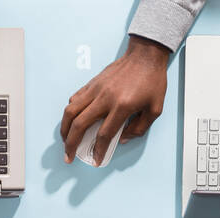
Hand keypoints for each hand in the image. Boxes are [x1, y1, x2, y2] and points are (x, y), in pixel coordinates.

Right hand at [60, 37, 169, 163]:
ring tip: (65, 140)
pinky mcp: (92, 83)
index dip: (98, 150)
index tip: (96, 159)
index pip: (104, 134)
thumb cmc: (152, 81)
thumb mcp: (155, 109)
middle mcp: (105, 98)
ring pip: (71, 111)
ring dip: (64, 128)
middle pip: (80, 125)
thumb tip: (123, 138)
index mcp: (122, 106)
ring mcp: (96, 89)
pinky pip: (75, 99)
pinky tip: (71, 121)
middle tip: (69, 156)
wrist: (145, 55)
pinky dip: (70, 112)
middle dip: (71, 144)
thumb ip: (140, 128)